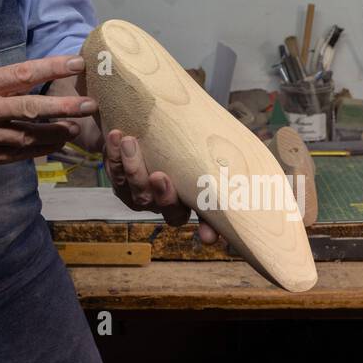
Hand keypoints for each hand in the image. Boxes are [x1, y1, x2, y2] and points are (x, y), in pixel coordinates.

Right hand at [0, 54, 98, 178]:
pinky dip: (39, 149)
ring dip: (56, 132)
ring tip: (75, 129)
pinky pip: (19, 154)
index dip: (52, 68)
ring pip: (29, 134)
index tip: (77, 64)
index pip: (22, 73)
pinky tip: (54, 146)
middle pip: (31, 106)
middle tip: (89, 105)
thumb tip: (31, 81)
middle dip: (64, 106)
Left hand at [103, 129, 219, 243]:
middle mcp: (164, 203)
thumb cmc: (184, 140)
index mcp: (190, 201)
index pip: (204, 222)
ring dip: (131, 166)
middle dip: (160, 193)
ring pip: (134, 190)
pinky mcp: (120, 181)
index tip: (208, 236)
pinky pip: (115, 173)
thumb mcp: (203, 148)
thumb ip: (219, 160)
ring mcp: (140, 194)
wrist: (148, 126)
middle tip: (158, 174)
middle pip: (162, 207)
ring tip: (128, 141)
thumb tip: (249, 173)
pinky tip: (116, 137)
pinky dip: (113, 155)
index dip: (206, 230)